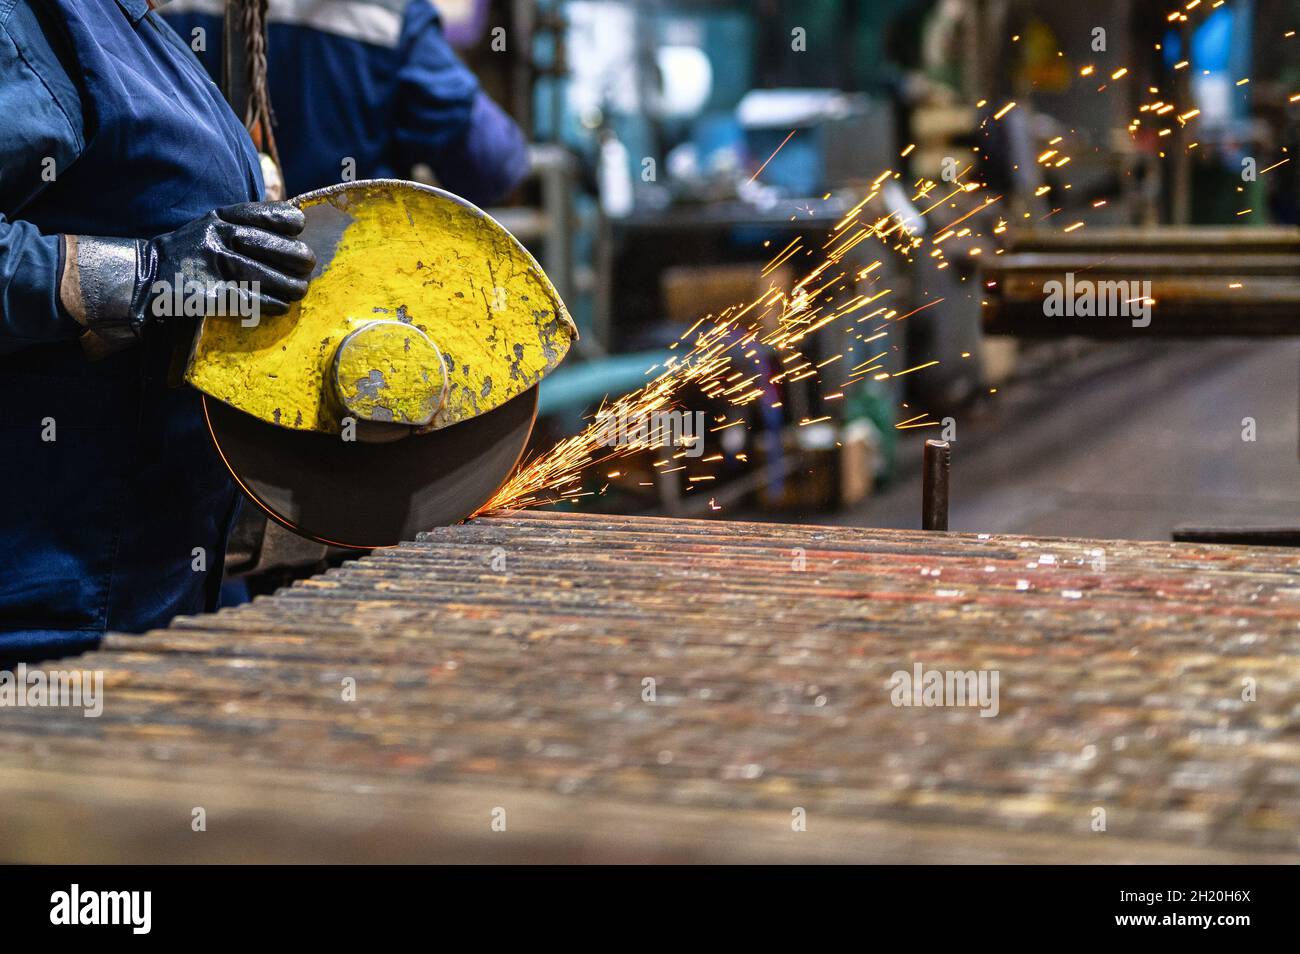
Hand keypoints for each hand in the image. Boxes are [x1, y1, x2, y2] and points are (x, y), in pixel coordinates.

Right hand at [61, 202, 315, 342]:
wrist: (143, 278)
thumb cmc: (187, 253)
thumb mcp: (211, 227)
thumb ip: (244, 225)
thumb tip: (292, 229)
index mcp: (219, 218)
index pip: (265, 213)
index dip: (288, 222)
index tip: (299, 230)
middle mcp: (217, 237)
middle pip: (274, 247)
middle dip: (297, 259)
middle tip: (306, 268)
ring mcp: (212, 266)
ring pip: (266, 276)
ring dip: (290, 286)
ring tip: (298, 290)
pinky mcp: (208, 295)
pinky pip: (251, 300)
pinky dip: (272, 304)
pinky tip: (281, 306)